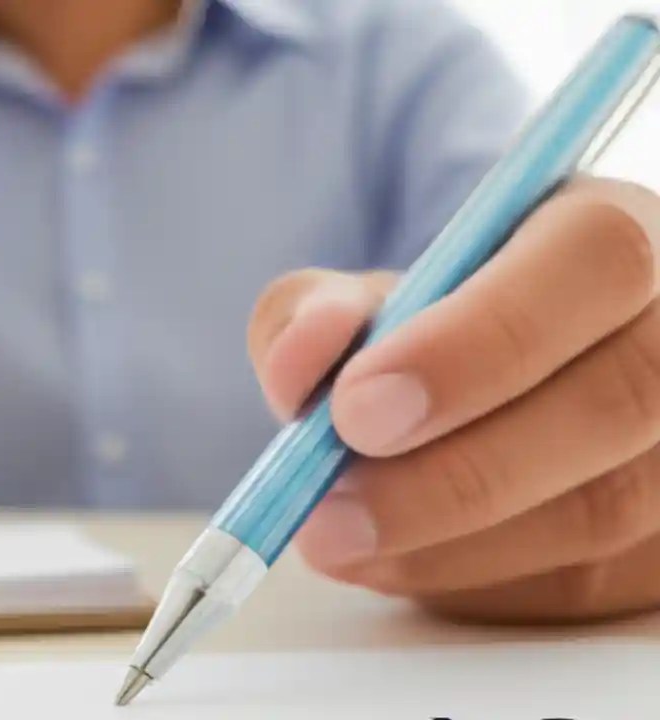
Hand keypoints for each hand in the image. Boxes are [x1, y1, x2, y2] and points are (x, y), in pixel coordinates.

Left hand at [247, 178, 659, 622]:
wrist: (503, 400)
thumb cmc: (434, 339)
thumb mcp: (369, 301)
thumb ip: (317, 314)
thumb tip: (303, 356)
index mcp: (618, 235)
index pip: (593, 260)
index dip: (473, 343)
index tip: (353, 408)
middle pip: (613, 400)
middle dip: (452, 472)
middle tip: (328, 509)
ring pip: (604, 508)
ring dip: (448, 543)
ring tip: (335, 540)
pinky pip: (588, 580)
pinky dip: (472, 580)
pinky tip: (391, 563)